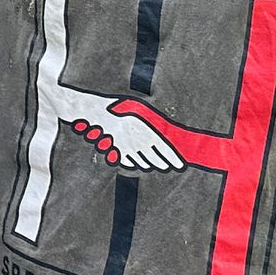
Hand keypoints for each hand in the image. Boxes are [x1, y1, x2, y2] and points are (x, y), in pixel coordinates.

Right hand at [70, 108, 185, 172]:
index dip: (173, 158)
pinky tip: (138, 161)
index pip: (163, 148)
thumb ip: (151, 124)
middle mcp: (137, 140)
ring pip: (143, 162)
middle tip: (167, 165)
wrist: (95, 111)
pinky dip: (135, 162)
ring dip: (150, 164)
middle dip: (163, 163)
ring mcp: (126, 148)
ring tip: (157, 164)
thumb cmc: (118, 108)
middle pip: (155, 159)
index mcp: (145, 129)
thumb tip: (165, 133)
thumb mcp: (138, 111)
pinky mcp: (116, 152)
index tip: (180, 164)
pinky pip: (129, 162)